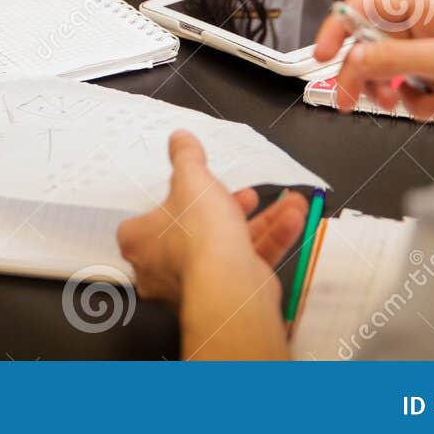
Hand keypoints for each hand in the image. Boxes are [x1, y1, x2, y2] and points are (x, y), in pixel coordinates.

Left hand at [117, 131, 306, 306]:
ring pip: (229, 246)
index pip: (148, 219)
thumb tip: (179, 138)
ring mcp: (196, 285)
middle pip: (196, 231)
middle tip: (248, 194)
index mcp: (139, 242)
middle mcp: (161, 269)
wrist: (228, 285)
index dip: (176, 200)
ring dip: (263, 221)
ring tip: (288, 202)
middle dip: (231, 207)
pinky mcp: (227, 295)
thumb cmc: (198, 231)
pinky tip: (294, 219)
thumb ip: (186, 157)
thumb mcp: (191, 179)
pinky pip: (247, 262)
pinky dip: (271, 240)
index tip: (200, 187)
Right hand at [313, 0, 433, 118]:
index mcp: (431, 2)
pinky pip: (413, 91)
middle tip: (351, 97)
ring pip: (391, 71)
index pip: (367, 3)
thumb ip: (393, 60)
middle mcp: (432, 24)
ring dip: (396, 91)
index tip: (322, 55)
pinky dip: (420, 104)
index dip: (340, 26)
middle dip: (364, 70)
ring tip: (413, 102)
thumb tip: (354, 61)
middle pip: (373, 42)